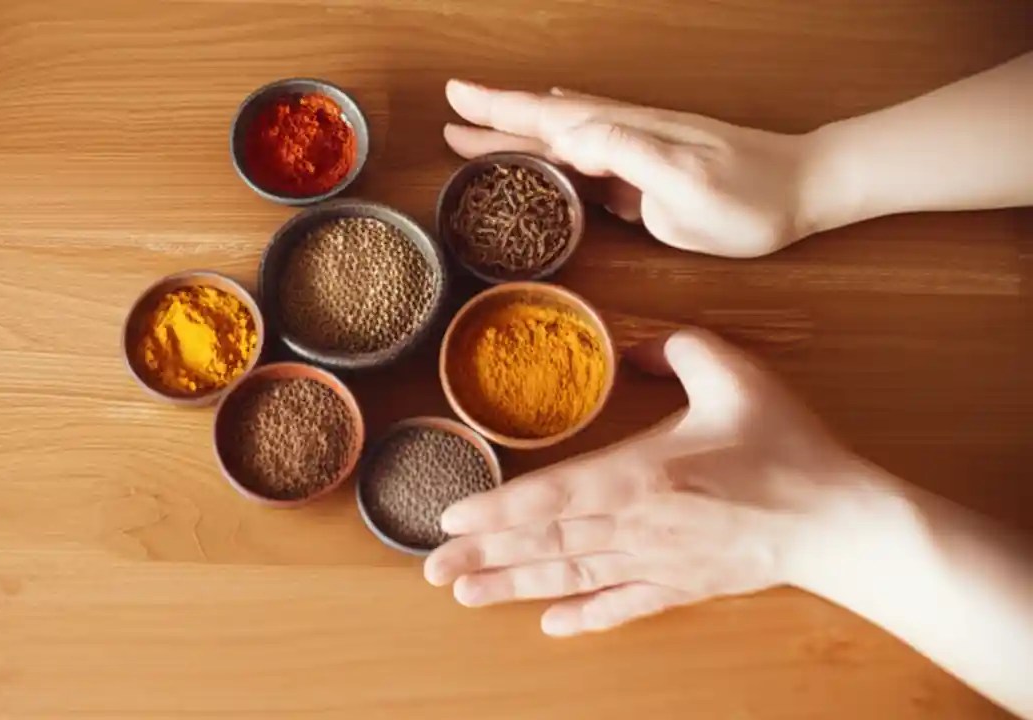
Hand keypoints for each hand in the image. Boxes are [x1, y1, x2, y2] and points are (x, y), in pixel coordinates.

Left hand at [423, 328, 882, 636]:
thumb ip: (676, 346)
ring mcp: (657, 564)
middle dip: (486, 557)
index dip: (499, 509)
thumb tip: (630, 340)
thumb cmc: (789, 448)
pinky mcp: (681, 586)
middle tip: (431, 569)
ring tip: (464, 596)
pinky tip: (550, 626)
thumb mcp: (735, 375)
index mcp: (644, 475)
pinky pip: (623, 606)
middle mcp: (639, 527)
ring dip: (515, 588)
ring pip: (572, 577)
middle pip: (549, 544)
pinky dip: (585, 616)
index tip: (451, 519)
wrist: (842, 522)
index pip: (556, 496)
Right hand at [443, 80, 818, 257]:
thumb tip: (564, 134)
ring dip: (518, 133)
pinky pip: (585, 156)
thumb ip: (623, 154)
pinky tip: (549, 145)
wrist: (803, 190)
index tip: (455, 102)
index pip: (546, 121)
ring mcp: (634, 151)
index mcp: (621, 138)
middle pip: (545, 123)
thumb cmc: (746, 198)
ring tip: (476, 131)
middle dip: (495, 118)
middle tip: (448, 115)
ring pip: (561, 136)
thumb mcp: (682, 185)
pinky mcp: (647, 172)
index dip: (499, 112)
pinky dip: (555, 147)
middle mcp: (622, 136)